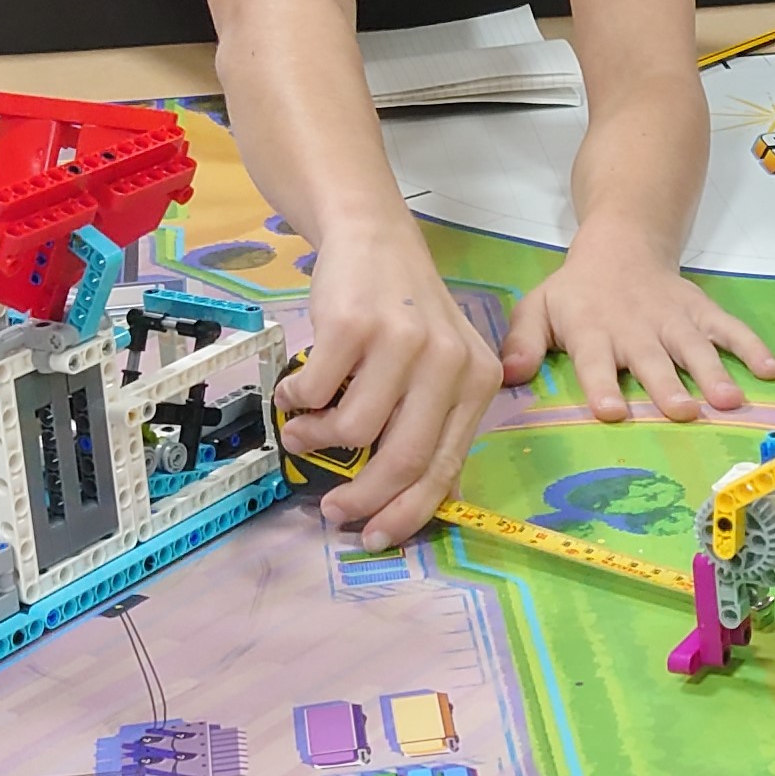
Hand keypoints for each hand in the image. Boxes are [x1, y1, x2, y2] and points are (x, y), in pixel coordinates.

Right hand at [275, 228, 501, 548]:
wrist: (374, 238)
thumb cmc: (404, 315)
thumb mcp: (441, 367)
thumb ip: (435, 424)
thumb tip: (419, 500)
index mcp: (478, 381)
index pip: (444, 465)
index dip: (407, 511)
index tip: (374, 537)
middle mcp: (449, 362)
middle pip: (402, 458)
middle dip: (362, 497)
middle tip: (332, 509)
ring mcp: (402, 341)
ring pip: (353, 430)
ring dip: (317, 441)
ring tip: (305, 428)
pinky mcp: (354, 325)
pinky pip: (316, 392)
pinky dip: (297, 402)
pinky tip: (296, 391)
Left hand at [499, 226, 774, 421]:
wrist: (622, 243)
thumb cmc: (578, 291)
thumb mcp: (539, 307)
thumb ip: (523, 342)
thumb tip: (509, 377)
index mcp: (592, 330)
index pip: (595, 360)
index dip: (602, 385)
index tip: (611, 411)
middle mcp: (636, 327)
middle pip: (651, 359)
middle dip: (666, 385)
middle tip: (681, 411)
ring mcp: (674, 320)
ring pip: (695, 348)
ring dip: (713, 373)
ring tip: (728, 400)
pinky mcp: (702, 312)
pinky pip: (730, 329)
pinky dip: (752, 347)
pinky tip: (772, 370)